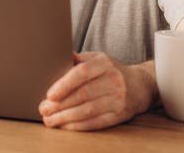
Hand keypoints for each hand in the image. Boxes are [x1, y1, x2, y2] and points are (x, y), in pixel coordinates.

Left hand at [38, 52, 154, 131]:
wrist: (139, 85)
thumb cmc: (110, 71)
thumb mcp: (97, 59)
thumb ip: (78, 60)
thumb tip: (57, 57)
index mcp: (104, 63)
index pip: (82, 73)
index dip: (64, 85)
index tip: (49, 95)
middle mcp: (113, 80)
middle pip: (83, 94)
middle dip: (60, 104)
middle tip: (43, 109)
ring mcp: (118, 99)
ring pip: (88, 110)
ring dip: (66, 117)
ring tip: (50, 120)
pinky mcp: (119, 115)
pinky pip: (96, 122)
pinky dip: (78, 126)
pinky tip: (65, 126)